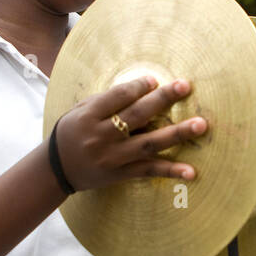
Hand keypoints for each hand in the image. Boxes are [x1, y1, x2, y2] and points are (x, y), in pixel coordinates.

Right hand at [52, 76, 208, 190]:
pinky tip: (191, 172)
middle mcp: (101, 136)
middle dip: (163, 99)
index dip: (140, 86)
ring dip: (177, 133)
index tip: (155, 80)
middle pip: (137, 115)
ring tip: (200, 125)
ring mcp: (112, 157)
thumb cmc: (72, 132)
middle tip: (185, 86)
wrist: (56, 169)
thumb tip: (143, 87)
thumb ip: (108, 100)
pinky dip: (170, 171)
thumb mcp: (81, 110)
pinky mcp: (120, 174)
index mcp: (89, 116)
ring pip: (148, 143)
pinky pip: (149, 171)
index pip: (119, 96)